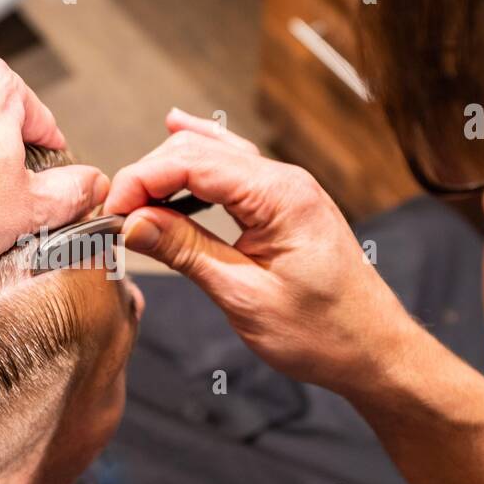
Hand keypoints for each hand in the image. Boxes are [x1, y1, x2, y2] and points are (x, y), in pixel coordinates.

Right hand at [105, 108, 416, 394]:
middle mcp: (285, 181)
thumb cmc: (323, 331)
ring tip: (131, 198)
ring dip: (168, 171)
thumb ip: (187, 251)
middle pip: (198, 151)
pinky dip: (199, 159)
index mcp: (280, 196)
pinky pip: (233, 168)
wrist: (373, 350)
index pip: (192, 163)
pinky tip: (178, 133)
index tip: (110, 213)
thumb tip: (133, 223)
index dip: (141, 181)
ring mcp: (287, 190)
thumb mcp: (244, 297)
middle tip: (114, 217)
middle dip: (148, 176)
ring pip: (213, 154)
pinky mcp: (283, 205)